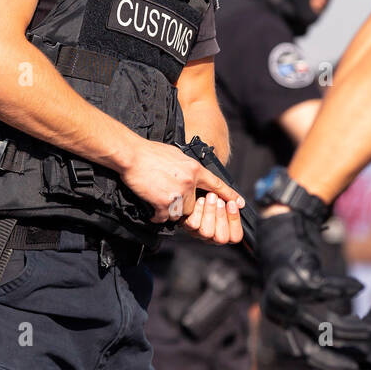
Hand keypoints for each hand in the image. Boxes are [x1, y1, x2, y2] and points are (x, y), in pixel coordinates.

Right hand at [118, 138, 244, 228]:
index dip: (229, 195)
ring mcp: (177, 194)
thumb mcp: (176, 154)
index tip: (239, 203)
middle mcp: (189, 183)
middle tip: (169, 194)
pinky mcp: (163, 203)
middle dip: (183, 204)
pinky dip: (157, 214)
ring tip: (158, 196)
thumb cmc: (150, 152)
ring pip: (180, 213)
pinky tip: (151, 203)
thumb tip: (192, 176)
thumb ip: (188, 167)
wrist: (132, 155)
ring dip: (169, 209)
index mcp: (194, 169)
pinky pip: (164, 217)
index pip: (216, 184)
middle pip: (194, 206)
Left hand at [182, 192, 244, 244]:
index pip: (235, 236)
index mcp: (224, 228)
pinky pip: (194, 225)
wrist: (185, 184)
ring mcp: (199, 232)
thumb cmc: (203, 189)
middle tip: (220, 200)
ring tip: (210, 197)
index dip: (235, 221)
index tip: (232, 204)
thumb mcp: (218, 190)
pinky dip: (198, 211)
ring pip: (207, 232)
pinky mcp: (187, 226)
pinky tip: (199, 200)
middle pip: (222, 238)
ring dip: (210, 212)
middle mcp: (212, 233)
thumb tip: (240, 202)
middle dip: (222, 216)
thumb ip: (230, 196)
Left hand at [258, 210, 370, 369]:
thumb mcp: (300, 299)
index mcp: (280, 319)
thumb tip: (344, 341)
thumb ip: (314, 319)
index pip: (303, 350)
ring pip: (324, 321)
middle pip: (316, 336)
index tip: (352, 367)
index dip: (329, 362)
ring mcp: (286, 295)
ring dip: (351, 326)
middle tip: (370, 339)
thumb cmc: (294, 272)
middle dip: (347, 342)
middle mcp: (280, 310)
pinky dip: (344, 288)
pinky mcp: (296, 277)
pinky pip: (326, 289)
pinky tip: (359, 287)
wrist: (279, 236)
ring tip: (369, 327)